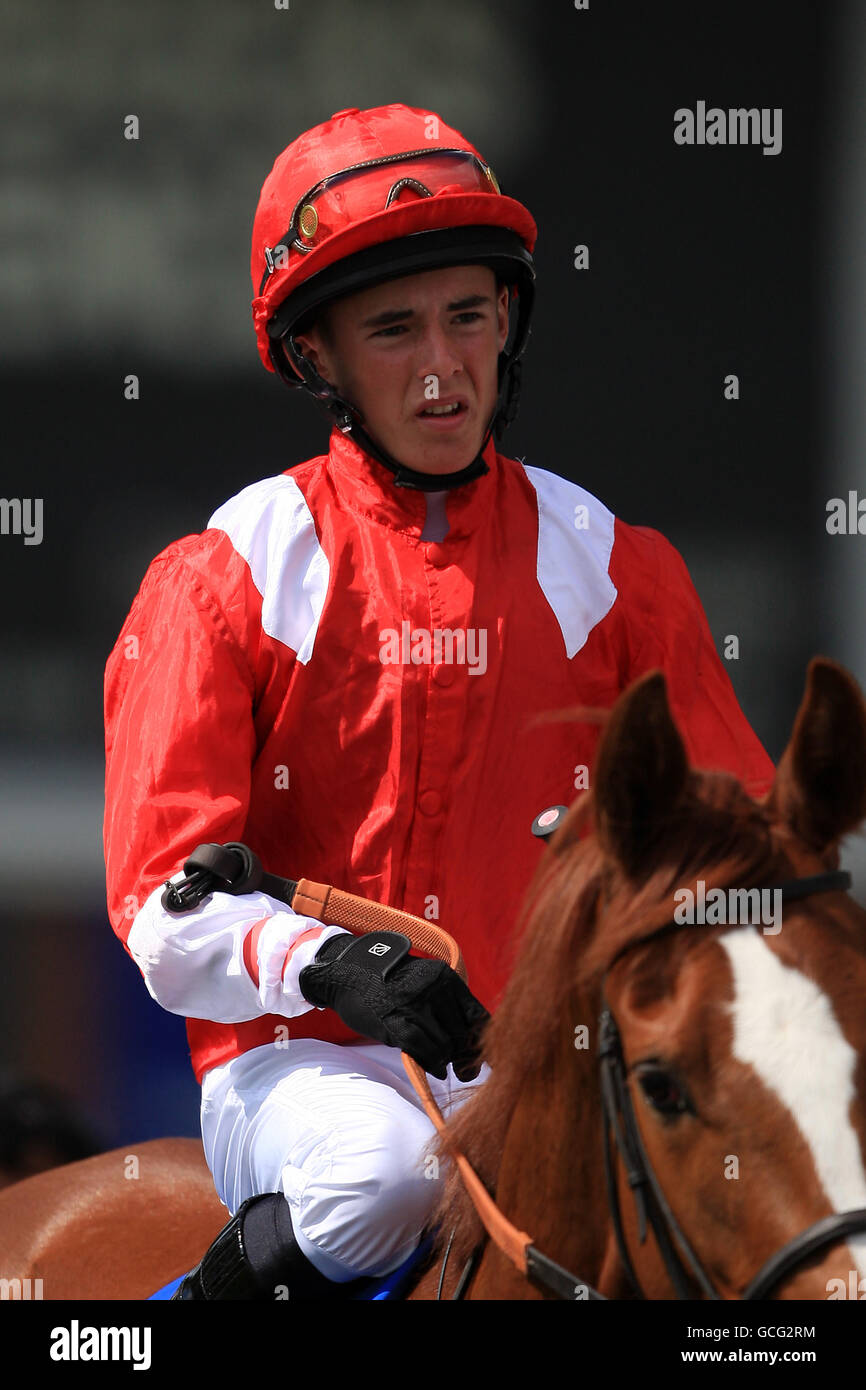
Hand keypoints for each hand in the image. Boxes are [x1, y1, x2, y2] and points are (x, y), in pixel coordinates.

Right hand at [299, 930, 488, 1080]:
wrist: (350, 974)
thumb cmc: (391, 982)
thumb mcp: (425, 982)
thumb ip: (448, 1005)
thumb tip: (471, 1043)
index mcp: (446, 977)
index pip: (478, 1016)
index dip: (482, 1041)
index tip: (483, 1057)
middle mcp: (434, 989)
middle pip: (463, 1035)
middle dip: (464, 1056)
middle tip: (463, 1068)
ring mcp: (414, 1006)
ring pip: (444, 1046)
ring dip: (445, 1061)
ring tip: (442, 1063)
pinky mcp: (395, 1022)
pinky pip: (424, 1051)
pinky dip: (432, 1064)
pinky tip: (434, 1069)